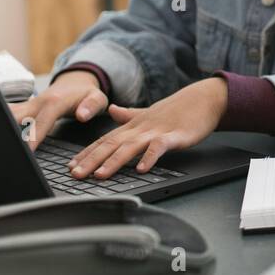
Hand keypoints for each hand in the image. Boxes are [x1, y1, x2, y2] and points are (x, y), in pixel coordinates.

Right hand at [9, 70, 107, 150]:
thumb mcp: (98, 98)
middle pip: (16, 117)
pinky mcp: (22, 108)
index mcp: (54, 102)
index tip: (26, 152)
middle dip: (6, 130)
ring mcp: (27, 105)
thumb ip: (92, 106)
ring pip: (7, 115)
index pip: (41, 122)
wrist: (76, 83)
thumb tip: (82, 115)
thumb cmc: (87, 95)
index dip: (33, 137)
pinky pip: (6, 114)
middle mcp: (36, 102)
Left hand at [66, 77, 228, 179]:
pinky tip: (143, 169)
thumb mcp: (149, 112)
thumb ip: (128, 115)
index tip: (70, 166)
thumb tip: (112, 111)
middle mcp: (140, 128)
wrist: (204, 100)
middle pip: (111, 145)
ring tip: (100, 175)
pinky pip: (160, 147)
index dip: (86, 153)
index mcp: (133, 126)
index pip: (104, 140)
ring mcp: (157, 131)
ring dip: (114, 161)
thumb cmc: (178, 110)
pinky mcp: (174, 136)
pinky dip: (150, 157)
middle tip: (75, 175)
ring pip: (130, 147)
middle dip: (91, 160)